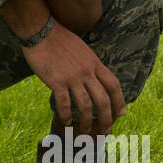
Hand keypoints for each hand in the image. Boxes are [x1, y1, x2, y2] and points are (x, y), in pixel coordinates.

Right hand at [19, 20, 124, 135]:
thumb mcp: (82, 49)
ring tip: (84, 131)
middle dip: (106, 118)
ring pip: (85, 106)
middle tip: (105, 130)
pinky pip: (64, 104)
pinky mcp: (56, 81)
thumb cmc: (59, 38)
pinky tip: (65, 122)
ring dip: (86, 121)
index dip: (120, 101)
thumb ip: (89, 64)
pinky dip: (66, 116)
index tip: (121, 113)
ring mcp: (72, 77)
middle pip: (103, 100)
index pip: (113, 85)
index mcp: (94, 63)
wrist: (41, 31)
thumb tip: (93, 76)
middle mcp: (86, 72)